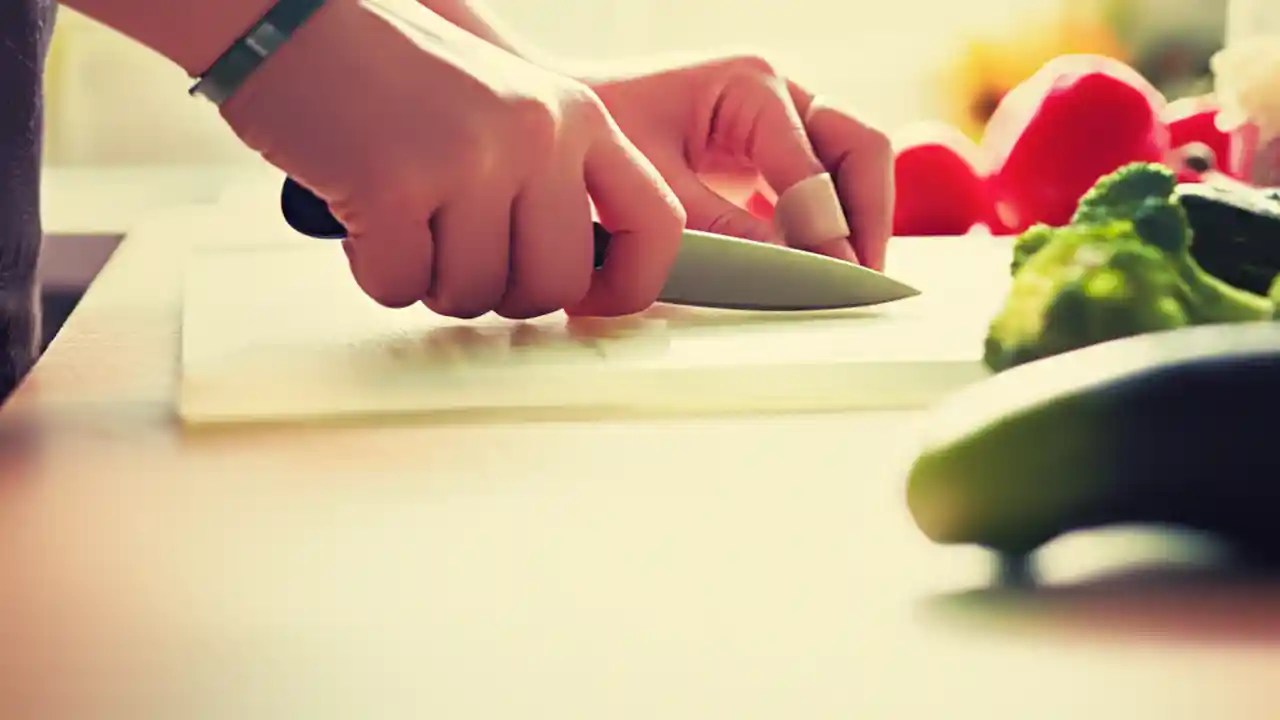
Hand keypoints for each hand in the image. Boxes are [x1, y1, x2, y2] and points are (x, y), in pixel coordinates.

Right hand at [218, 0, 684, 317]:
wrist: (293, 20)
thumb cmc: (394, 76)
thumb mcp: (506, 107)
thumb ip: (552, 183)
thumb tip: (582, 284)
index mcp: (576, 114)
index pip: (655, 223)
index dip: (630, 285)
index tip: (589, 303)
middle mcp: (535, 133)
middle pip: (553, 285)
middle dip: (498, 292)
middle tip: (453, 252)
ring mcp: (468, 158)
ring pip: (473, 295)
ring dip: (428, 278)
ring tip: (402, 215)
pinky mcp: (394, 184)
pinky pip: (399, 287)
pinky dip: (373, 270)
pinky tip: (361, 214)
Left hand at [587, 55, 892, 269]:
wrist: (556, 125)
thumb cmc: (596, 136)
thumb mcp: (656, 187)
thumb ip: (725, 228)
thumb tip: (791, 270)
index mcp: (751, 85)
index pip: (821, 163)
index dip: (833, 228)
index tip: (835, 281)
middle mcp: (776, 95)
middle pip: (859, 150)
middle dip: (867, 219)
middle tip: (858, 284)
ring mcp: (777, 122)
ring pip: (850, 166)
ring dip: (853, 223)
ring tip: (842, 284)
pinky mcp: (766, 154)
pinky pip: (817, 186)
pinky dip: (822, 226)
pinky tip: (808, 270)